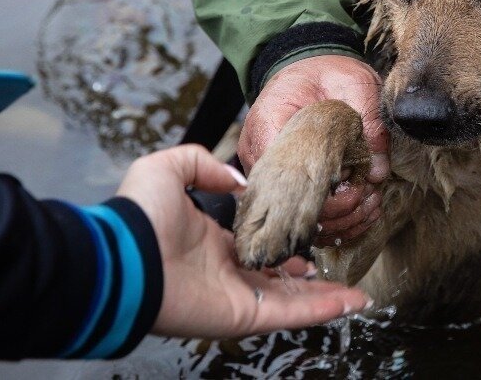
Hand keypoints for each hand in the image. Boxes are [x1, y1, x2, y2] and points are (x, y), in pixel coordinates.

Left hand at [116, 145, 370, 338]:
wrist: (121, 258)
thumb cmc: (137, 216)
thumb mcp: (167, 168)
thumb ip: (202, 164)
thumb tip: (237, 181)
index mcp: (212, 244)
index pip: (257, 248)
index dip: (284, 245)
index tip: (309, 238)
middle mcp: (227, 273)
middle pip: (281, 281)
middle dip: (313, 280)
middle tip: (341, 274)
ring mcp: (236, 298)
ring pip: (292, 301)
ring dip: (327, 298)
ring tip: (359, 296)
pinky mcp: (240, 316)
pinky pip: (288, 314)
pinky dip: (320, 311)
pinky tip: (350, 303)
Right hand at [239, 55, 388, 246]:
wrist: (308, 66)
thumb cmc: (325, 72)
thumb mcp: (353, 84)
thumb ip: (368, 123)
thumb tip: (378, 172)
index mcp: (268, 125)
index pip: (287, 176)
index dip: (324, 193)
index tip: (357, 186)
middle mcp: (259, 155)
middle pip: (289, 205)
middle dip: (336, 211)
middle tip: (369, 196)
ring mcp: (266, 174)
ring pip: (296, 217)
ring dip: (338, 220)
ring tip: (371, 206)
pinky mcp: (280, 184)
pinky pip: (303, 214)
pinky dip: (334, 221)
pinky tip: (361, 213)